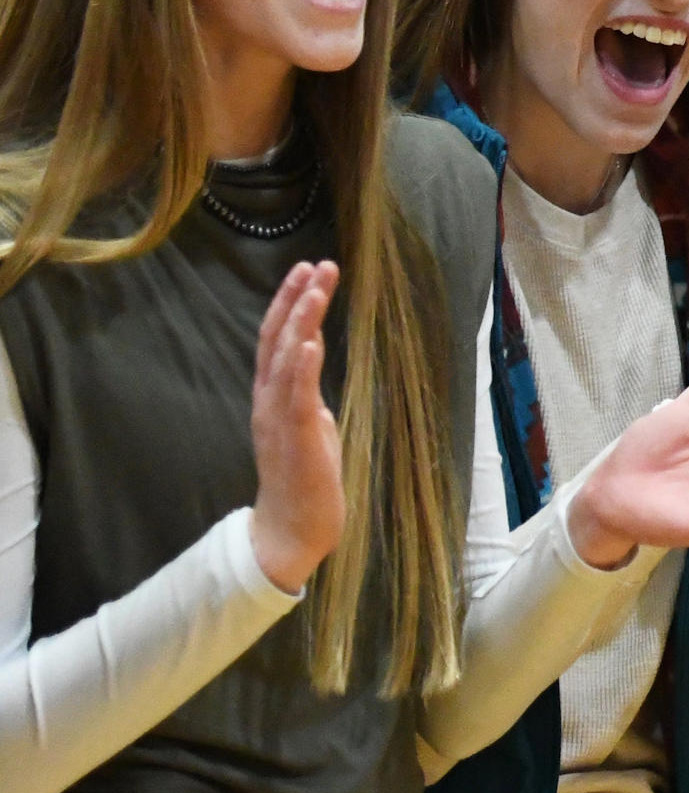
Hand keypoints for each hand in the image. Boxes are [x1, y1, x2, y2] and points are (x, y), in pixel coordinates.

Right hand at [246, 261, 344, 591]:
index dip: (289, 303)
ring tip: (315, 288)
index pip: (276, 340)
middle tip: (315, 264)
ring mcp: (279, 419)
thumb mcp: (309, 423)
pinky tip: (308, 343)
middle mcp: (269, 402)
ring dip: (300, 322)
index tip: (308, 269)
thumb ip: (306, 393)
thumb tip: (312, 363)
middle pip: (276, 341)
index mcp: (273, 397)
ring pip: (284, 361)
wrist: (293, 528)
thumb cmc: (304, 476)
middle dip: (296, 300)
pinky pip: (295, 398)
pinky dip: (300, 369)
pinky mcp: (295, 439)